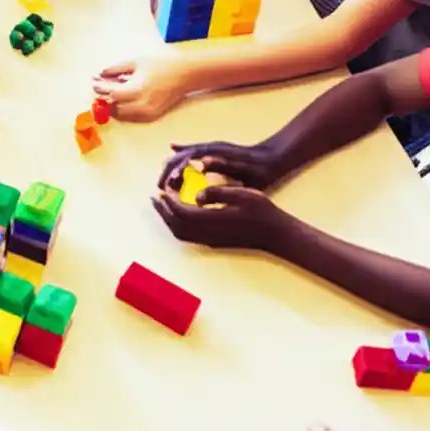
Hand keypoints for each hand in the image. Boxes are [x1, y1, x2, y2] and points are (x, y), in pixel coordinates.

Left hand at [92, 57, 192, 121]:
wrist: (184, 75)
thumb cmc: (160, 65)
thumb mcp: (136, 62)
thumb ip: (116, 69)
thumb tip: (100, 74)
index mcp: (138, 89)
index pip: (112, 94)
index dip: (101, 88)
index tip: (94, 82)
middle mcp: (142, 104)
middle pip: (114, 107)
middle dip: (105, 98)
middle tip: (99, 88)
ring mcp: (148, 112)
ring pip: (121, 114)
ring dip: (113, 105)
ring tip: (109, 93)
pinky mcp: (152, 116)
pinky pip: (131, 117)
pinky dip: (123, 109)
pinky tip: (121, 99)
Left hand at [151, 184, 299, 250]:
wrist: (275, 234)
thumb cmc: (262, 211)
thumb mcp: (242, 194)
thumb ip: (218, 192)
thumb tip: (197, 196)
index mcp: (212, 220)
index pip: (181, 211)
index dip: (169, 200)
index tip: (164, 188)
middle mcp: (208, 233)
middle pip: (175, 224)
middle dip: (162, 210)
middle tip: (154, 196)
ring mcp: (210, 240)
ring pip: (180, 232)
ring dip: (168, 219)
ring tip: (161, 205)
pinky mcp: (213, 242)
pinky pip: (187, 235)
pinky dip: (177, 225)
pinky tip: (179, 215)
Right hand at [159, 141, 286, 191]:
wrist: (273, 157)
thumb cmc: (259, 167)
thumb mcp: (243, 169)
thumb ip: (222, 165)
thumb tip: (200, 162)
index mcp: (212, 152)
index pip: (183, 160)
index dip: (172, 173)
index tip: (166, 188)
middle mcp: (208, 148)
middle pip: (178, 156)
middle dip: (167, 171)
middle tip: (161, 188)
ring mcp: (210, 148)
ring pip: (182, 155)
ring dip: (172, 168)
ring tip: (166, 182)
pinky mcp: (213, 152)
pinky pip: (190, 155)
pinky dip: (180, 160)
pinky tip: (175, 161)